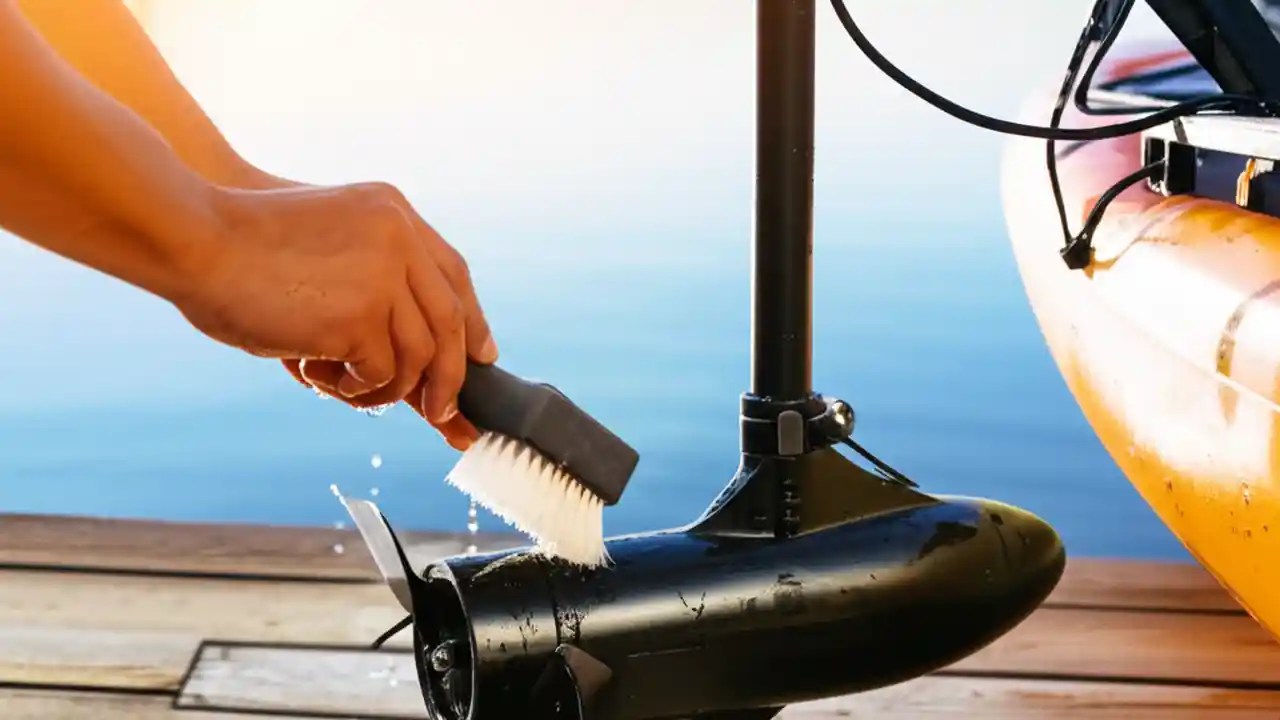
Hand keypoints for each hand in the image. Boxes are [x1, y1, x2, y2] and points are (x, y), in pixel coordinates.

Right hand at [174, 181, 496, 449]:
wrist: (193, 236)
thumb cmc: (242, 245)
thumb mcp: (326, 250)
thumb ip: (372, 285)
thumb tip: (414, 358)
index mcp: (393, 212)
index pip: (453, 275)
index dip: (471, 321)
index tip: (482, 356)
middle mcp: (400, 239)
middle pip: (451, 323)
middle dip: (451, 377)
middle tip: (441, 413)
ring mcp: (384, 277)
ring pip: (421, 358)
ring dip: (386, 387)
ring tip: (341, 385)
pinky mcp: (361, 317)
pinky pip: (383, 375)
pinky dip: (357, 390)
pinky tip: (321, 377)